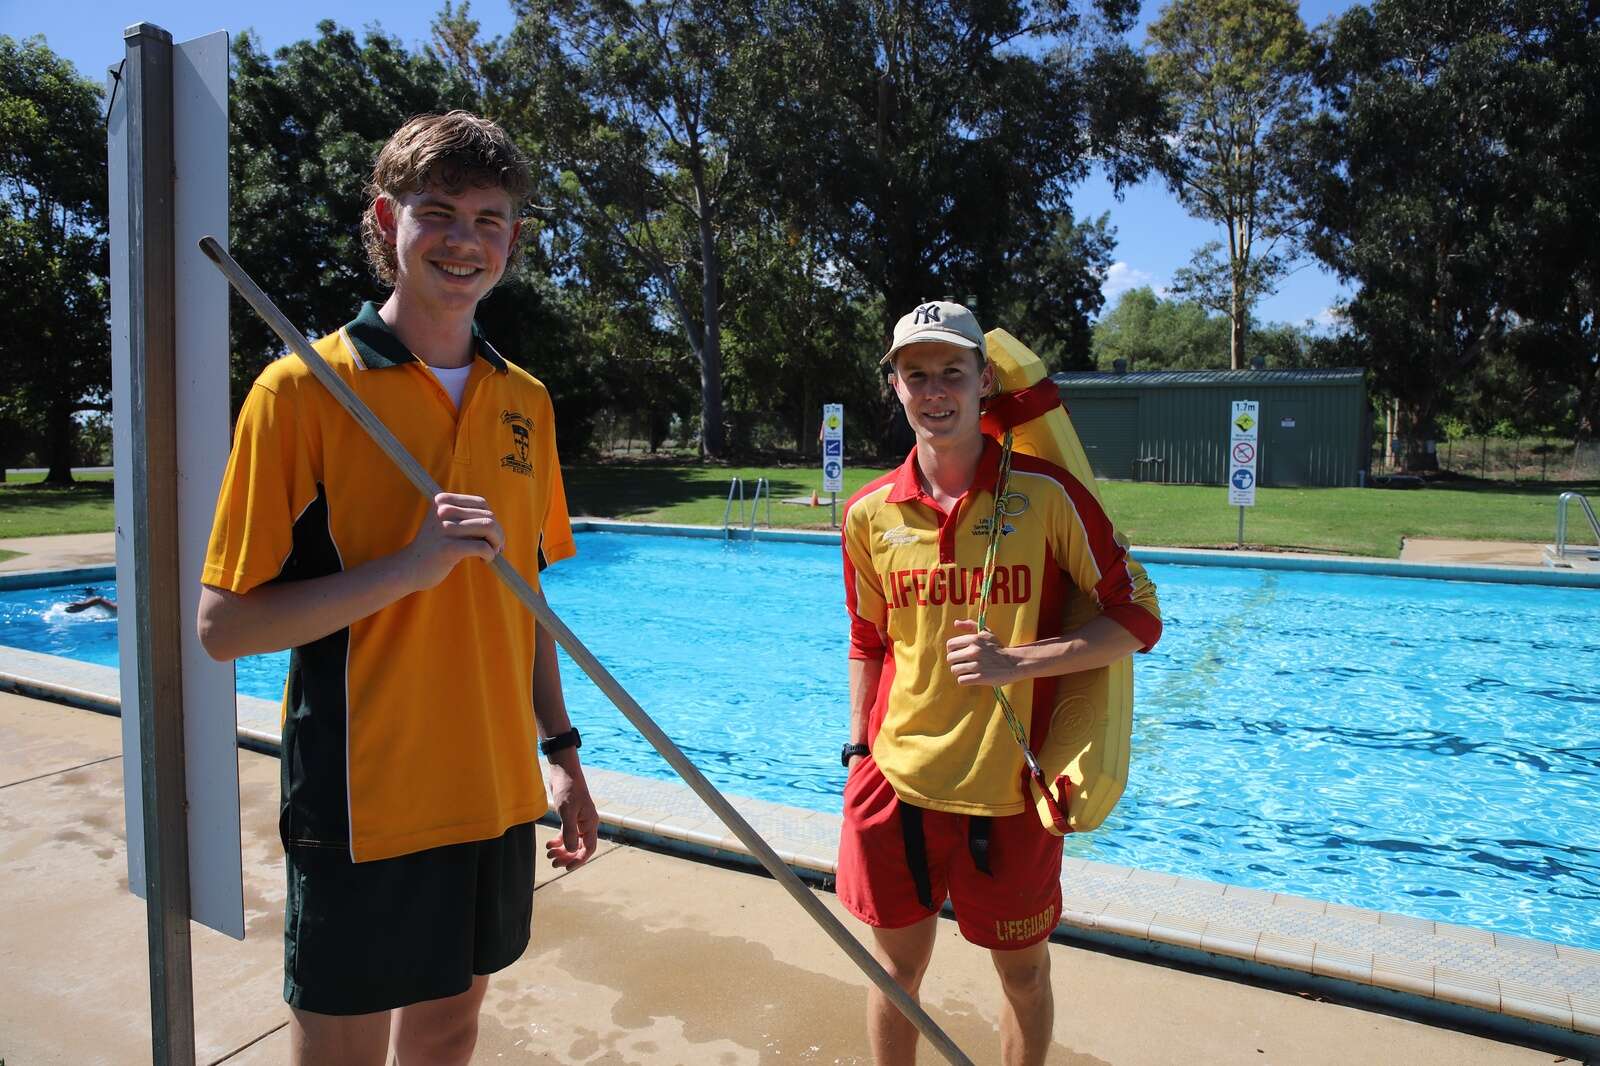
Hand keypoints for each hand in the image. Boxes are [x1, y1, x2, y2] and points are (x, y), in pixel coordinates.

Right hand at [402, 492, 503, 590]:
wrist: (409, 568)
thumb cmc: (435, 547)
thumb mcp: (447, 524)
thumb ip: (467, 518)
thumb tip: (498, 524)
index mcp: (442, 500)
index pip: (482, 504)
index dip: (492, 519)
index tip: (491, 535)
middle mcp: (443, 511)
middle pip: (488, 516)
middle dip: (497, 533)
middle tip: (496, 548)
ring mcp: (445, 528)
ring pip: (489, 528)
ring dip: (496, 544)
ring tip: (491, 553)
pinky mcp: (449, 548)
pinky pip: (483, 547)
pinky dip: (490, 554)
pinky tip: (485, 560)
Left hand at [543, 752, 598, 869]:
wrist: (563, 772)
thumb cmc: (568, 789)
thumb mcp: (567, 811)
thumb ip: (569, 831)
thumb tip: (572, 850)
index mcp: (590, 823)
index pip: (589, 848)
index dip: (579, 860)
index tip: (566, 868)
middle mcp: (586, 824)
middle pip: (579, 847)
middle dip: (567, 857)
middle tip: (553, 863)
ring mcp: (578, 821)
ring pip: (572, 842)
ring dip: (561, 850)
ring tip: (549, 855)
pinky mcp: (569, 817)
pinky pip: (565, 834)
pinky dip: (558, 841)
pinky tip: (548, 844)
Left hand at [946, 619, 1023, 686]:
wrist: (1014, 663)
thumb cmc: (997, 648)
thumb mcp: (986, 633)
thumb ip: (970, 625)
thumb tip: (955, 623)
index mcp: (974, 639)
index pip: (950, 645)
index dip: (952, 650)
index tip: (959, 654)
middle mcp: (974, 651)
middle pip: (950, 659)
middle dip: (956, 662)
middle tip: (964, 664)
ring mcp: (977, 665)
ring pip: (954, 670)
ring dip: (960, 672)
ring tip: (969, 671)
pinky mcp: (980, 677)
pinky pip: (961, 680)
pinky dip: (965, 680)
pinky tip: (972, 677)